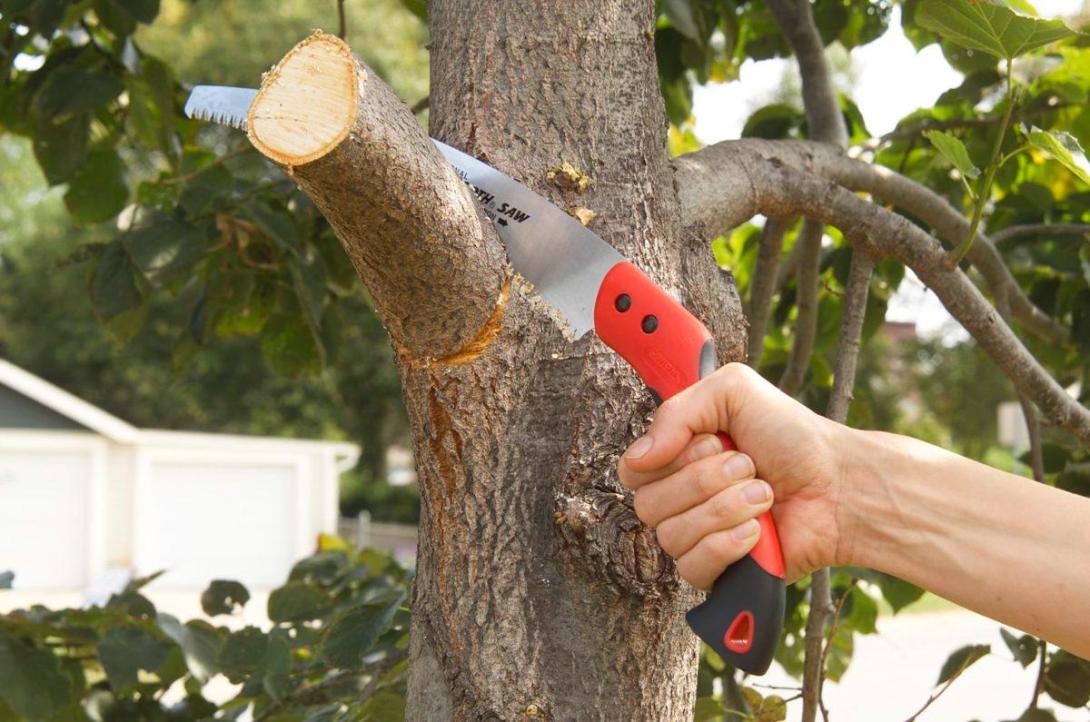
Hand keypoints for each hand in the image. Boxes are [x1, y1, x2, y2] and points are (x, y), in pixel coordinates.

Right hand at [617, 363, 848, 587]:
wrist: (840, 483)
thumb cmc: (792, 436)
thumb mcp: (732, 391)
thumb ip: (675, 411)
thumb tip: (637, 458)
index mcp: (677, 459)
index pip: (632, 470)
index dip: (666, 458)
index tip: (709, 441)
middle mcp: (680, 500)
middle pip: (647, 505)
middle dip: (705, 480)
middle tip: (748, 465)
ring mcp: (697, 537)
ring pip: (671, 536)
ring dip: (726, 508)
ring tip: (763, 495)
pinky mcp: (719, 572)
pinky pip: (694, 567)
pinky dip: (729, 544)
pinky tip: (759, 531)